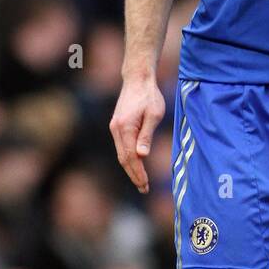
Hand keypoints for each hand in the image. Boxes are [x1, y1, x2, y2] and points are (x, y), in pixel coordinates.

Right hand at [109, 74, 164, 193]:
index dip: (137, 173)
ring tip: (141, 182)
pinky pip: (122, 147)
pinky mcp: (117, 126)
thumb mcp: (154, 114)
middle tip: (144, 189)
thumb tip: (142, 156)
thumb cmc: (149, 96)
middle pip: (123, 159)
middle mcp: (116, 130)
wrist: (137, 79)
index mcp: (125, 128)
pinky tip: (136, 165)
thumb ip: (147, 135)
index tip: (145, 185)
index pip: (130, 157)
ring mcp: (115, 128)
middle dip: (133, 175)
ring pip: (121, 154)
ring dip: (131, 169)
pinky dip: (128, 159)